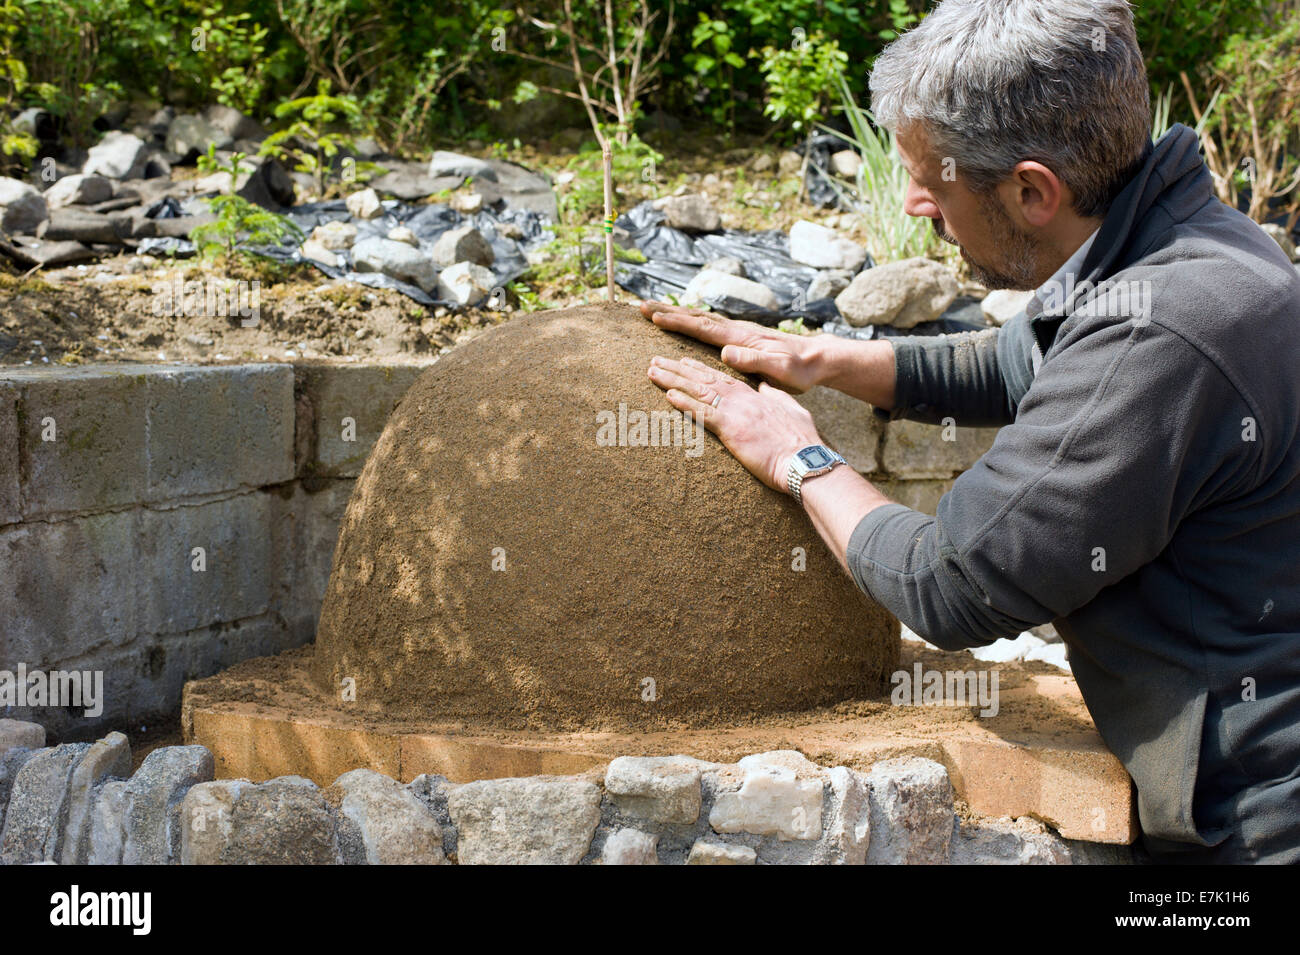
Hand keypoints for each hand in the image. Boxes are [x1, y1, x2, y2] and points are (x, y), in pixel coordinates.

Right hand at [639, 299, 826, 393]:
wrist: (817, 360)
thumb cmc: (799, 370)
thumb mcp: (779, 369)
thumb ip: (754, 361)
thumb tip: (725, 352)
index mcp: (740, 338)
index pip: (702, 327)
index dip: (677, 322)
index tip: (654, 317)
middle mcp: (736, 331)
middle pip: (696, 317)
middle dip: (668, 311)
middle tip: (641, 306)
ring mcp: (739, 333)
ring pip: (701, 319)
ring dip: (676, 314)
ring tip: (654, 310)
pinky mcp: (741, 339)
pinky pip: (709, 327)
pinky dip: (691, 321)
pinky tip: (685, 322)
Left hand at [647, 354, 820, 493]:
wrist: (804, 459)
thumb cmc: (802, 441)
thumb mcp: (792, 411)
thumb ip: (775, 397)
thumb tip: (766, 387)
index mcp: (755, 395)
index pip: (722, 377)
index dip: (700, 369)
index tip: (683, 361)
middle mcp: (742, 398)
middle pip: (704, 378)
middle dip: (678, 368)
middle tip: (656, 360)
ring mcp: (736, 412)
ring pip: (698, 390)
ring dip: (673, 380)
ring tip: (653, 371)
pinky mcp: (731, 428)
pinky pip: (703, 413)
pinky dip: (685, 403)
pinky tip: (669, 396)